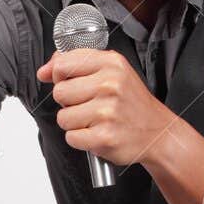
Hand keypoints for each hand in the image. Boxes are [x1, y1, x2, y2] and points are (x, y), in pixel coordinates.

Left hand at [37, 48, 170, 169]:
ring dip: (75, 123)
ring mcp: (107, 112)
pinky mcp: (104, 136)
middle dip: (69, 102)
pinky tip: (97, 133)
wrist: (158, 132)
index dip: (59, 76)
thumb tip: (45, 70)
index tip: (67, 82)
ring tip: (95, 121)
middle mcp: (110, 85)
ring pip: (63, 117)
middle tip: (89, 105)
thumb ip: (77, 64)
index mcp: (111, 64)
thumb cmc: (132, 103)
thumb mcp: (112, 72)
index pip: (63, 64)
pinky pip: (71, 137)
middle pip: (60, 92)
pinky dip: (81, 139)